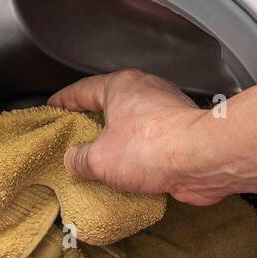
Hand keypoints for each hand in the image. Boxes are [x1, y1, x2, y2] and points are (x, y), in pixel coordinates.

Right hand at [49, 69, 225, 204]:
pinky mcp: (181, 131)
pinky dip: (138, 153)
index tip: (54, 107)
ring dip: (118, 139)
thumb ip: (79, 158)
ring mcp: (166, 109)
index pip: (82, 90)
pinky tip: (131, 170)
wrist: (202, 159)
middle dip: (93, 120)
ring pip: (133, 122)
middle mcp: (145, 91)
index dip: (64, 100)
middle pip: (110, 104)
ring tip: (102, 159)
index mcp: (120, 86)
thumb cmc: (152, 148)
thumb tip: (74, 159)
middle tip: (76, 136)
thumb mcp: (99, 159)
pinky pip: (151, 140)